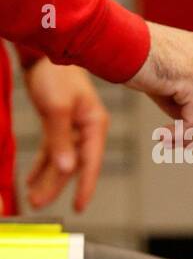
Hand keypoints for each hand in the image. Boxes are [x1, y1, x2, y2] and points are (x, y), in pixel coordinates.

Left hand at [23, 60, 108, 211]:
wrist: (42, 51)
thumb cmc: (55, 75)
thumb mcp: (56, 109)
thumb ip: (61, 141)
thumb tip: (66, 170)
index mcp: (95, 126)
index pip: (91, 163)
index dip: (86, 187)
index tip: (79, 207)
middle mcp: (87, 129)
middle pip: (73, 165)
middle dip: (56, 186)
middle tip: (40, 203)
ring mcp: (73, 127)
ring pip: (61, 160)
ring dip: (47, 178)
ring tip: (34, 197)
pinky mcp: (58, 123)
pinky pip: (52, 150)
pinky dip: (42, 164)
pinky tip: (32, 178)